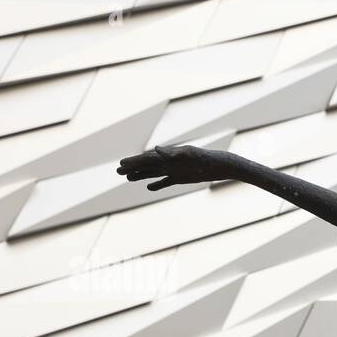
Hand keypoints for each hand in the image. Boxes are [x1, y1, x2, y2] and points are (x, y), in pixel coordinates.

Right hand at [116, 144, 237, 190]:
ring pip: (153, 173)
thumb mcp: (188, 154)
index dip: (134, 161)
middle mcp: (168, 162)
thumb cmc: (204, 158)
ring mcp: (173, 170)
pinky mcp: (180, 178)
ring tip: (127, 178)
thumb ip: (171, 152)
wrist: (218, 165)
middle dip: (133, 168)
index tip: (122, 164)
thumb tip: (154, 148)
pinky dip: (157, 184)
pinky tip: (148, 187)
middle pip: (147, 165)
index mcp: (168, 156)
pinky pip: (165, 182)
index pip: (147, 158)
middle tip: (118, 171)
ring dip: (140, 175)